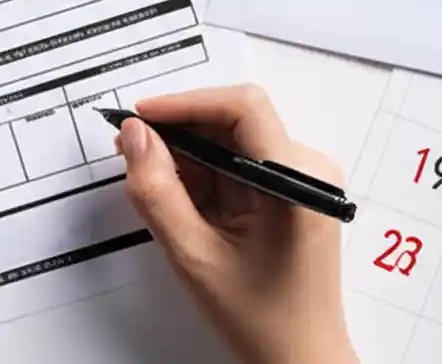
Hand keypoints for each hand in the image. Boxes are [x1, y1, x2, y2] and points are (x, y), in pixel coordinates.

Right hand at [118, 85, 358, 363]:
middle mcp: (308, 171)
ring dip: (189, 154)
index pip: (242, 107)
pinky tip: (181, 198)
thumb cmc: (264, 320)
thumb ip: (159, 192)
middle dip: (180, 130)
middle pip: (236, 120)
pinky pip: (240, 164)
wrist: (300, 359)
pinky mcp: (290, 192)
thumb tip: (137, 138)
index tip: (144, 116)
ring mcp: (301, 181)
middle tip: (132, 148)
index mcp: (297, 181)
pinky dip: (206, 173)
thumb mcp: (195, 256)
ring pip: (234, 141)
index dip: (186, 102)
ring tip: (152, 181)